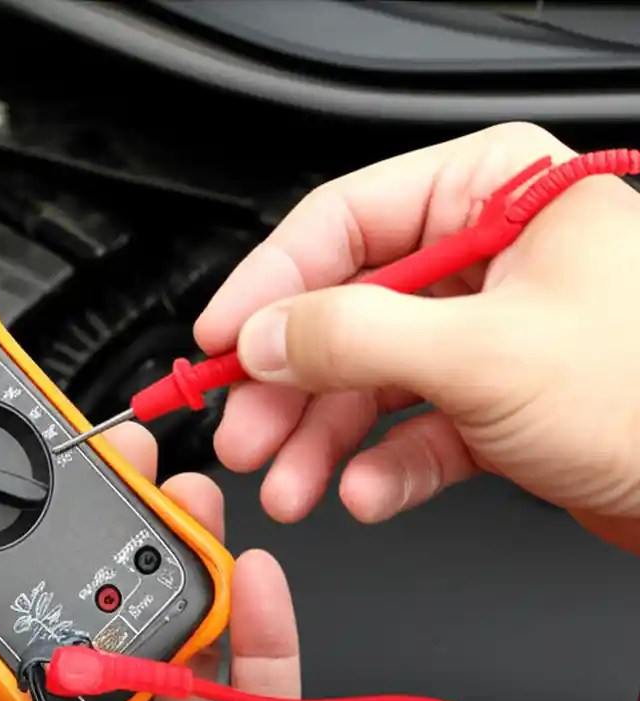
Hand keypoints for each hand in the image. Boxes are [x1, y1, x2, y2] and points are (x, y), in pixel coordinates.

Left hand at [0, 422, 300, 700]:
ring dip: (199, 560)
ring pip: (195, 641)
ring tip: (194, 498)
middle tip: (131, 462)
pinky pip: (261, 697)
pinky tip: (262, 579)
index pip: (26, 622)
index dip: (33, 551)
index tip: (40, 487)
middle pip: (117, 610)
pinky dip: (271, 638)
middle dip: (127, 527)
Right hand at [198, 122, 639, 551]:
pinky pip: (413, 424)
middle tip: (246, 431)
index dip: (267, 285)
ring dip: (322, 437)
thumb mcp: (481, 354)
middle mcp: (486, 252)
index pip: (342, 222)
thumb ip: (350, 336)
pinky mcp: (497, 397)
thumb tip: (260, 336)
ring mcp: (490, 328)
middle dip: (290, 383)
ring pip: (370, 373)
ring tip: (292, 484)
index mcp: (492, 190)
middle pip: (344, 307)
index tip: (218, 340)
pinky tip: (363, 493)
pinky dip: (382, 464)